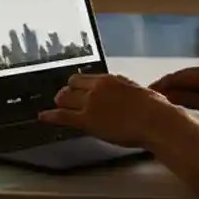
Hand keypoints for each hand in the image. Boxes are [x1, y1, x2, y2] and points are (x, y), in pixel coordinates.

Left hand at [39, 74, 174, 147]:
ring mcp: (90, 103)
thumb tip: (128, 97)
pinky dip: (50, 117)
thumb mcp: (139, 93)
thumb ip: (126, 93)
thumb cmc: (155, 110)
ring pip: (64, 98)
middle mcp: (97, 87)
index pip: (85, 78)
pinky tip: (42, 118)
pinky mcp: (87, 120)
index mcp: (110, 79)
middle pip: (71, 85)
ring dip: (60, 103)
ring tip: (56, 108)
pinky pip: (62, 116)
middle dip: (67, 93)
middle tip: (64, 100)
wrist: (155, 120)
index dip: (78, 85)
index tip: (76, 90)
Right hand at [149, 66, 198, 122]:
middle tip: (149, 96)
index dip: (158, 85)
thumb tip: (166, 94)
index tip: (144, 94)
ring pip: (192, 76)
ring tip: (165, 96)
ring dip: (177, 84)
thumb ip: (189, 99)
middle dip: (165, 84)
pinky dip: (189, 85)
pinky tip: (189, 94)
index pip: (174, 77)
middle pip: (182, 75)